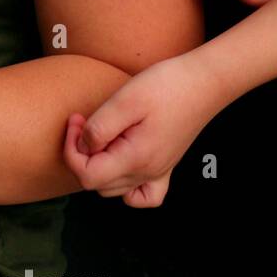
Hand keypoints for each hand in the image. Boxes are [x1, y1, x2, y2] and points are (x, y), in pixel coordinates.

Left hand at [62, 54, 225, 207]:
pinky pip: (144, 195)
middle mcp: (147, 172)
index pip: (87, 176)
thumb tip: (83, 147)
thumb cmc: (166, 85)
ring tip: (100, 135)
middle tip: (83, 123)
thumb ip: (98, 128)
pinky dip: (127, 188)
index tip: (75, 122)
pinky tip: (121, 165)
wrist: (205, 80)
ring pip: (113, 189)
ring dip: (97, 166)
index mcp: (136, 158)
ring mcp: (158, 172)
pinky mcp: (166, 166)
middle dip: (80, 155)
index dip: (71, 151)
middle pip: (96, 183)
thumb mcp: (124, 100)